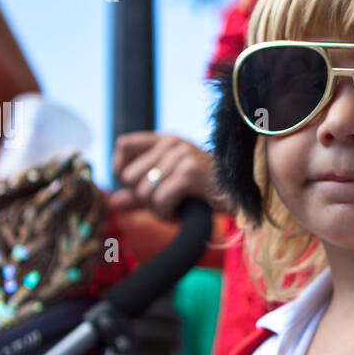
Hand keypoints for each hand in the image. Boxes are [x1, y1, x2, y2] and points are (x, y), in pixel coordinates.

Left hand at [109, 132, 228, 221]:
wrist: (241, 199)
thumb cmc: (205, 192)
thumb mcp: (169, 187)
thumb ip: (140, 194)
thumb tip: (112, 202)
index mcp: (165, 140)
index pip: (123, 144)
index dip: (120, 169)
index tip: (135, 187)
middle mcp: (172, 142)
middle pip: (130, 176)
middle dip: (143, 198)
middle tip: (164, 203)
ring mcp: (182, 156)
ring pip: (144, 191)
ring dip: (156, 209)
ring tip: (175, 208)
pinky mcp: (190, 173)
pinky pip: (160, 200)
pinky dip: (167, 214)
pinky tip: (180, 212)